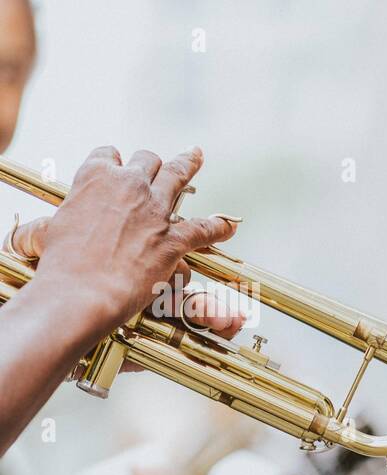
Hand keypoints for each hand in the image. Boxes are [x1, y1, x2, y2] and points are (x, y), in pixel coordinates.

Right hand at [10, 146, 241, 338]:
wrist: (82, 290)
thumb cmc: (62, 265)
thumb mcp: (52, 232)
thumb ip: (60, 225)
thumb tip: (39, 236)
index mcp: (94, 177)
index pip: (108, 155)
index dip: (114, 163)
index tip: (117, 167)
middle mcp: (128, 185)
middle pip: (146, 160)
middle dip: (151, 162)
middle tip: (158, 163)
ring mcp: (155, 210)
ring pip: (177, 177)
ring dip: (187, 165)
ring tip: (195, 156)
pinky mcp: (173, 238)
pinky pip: (204, 228)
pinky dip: (220, 227)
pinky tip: (230, 226)